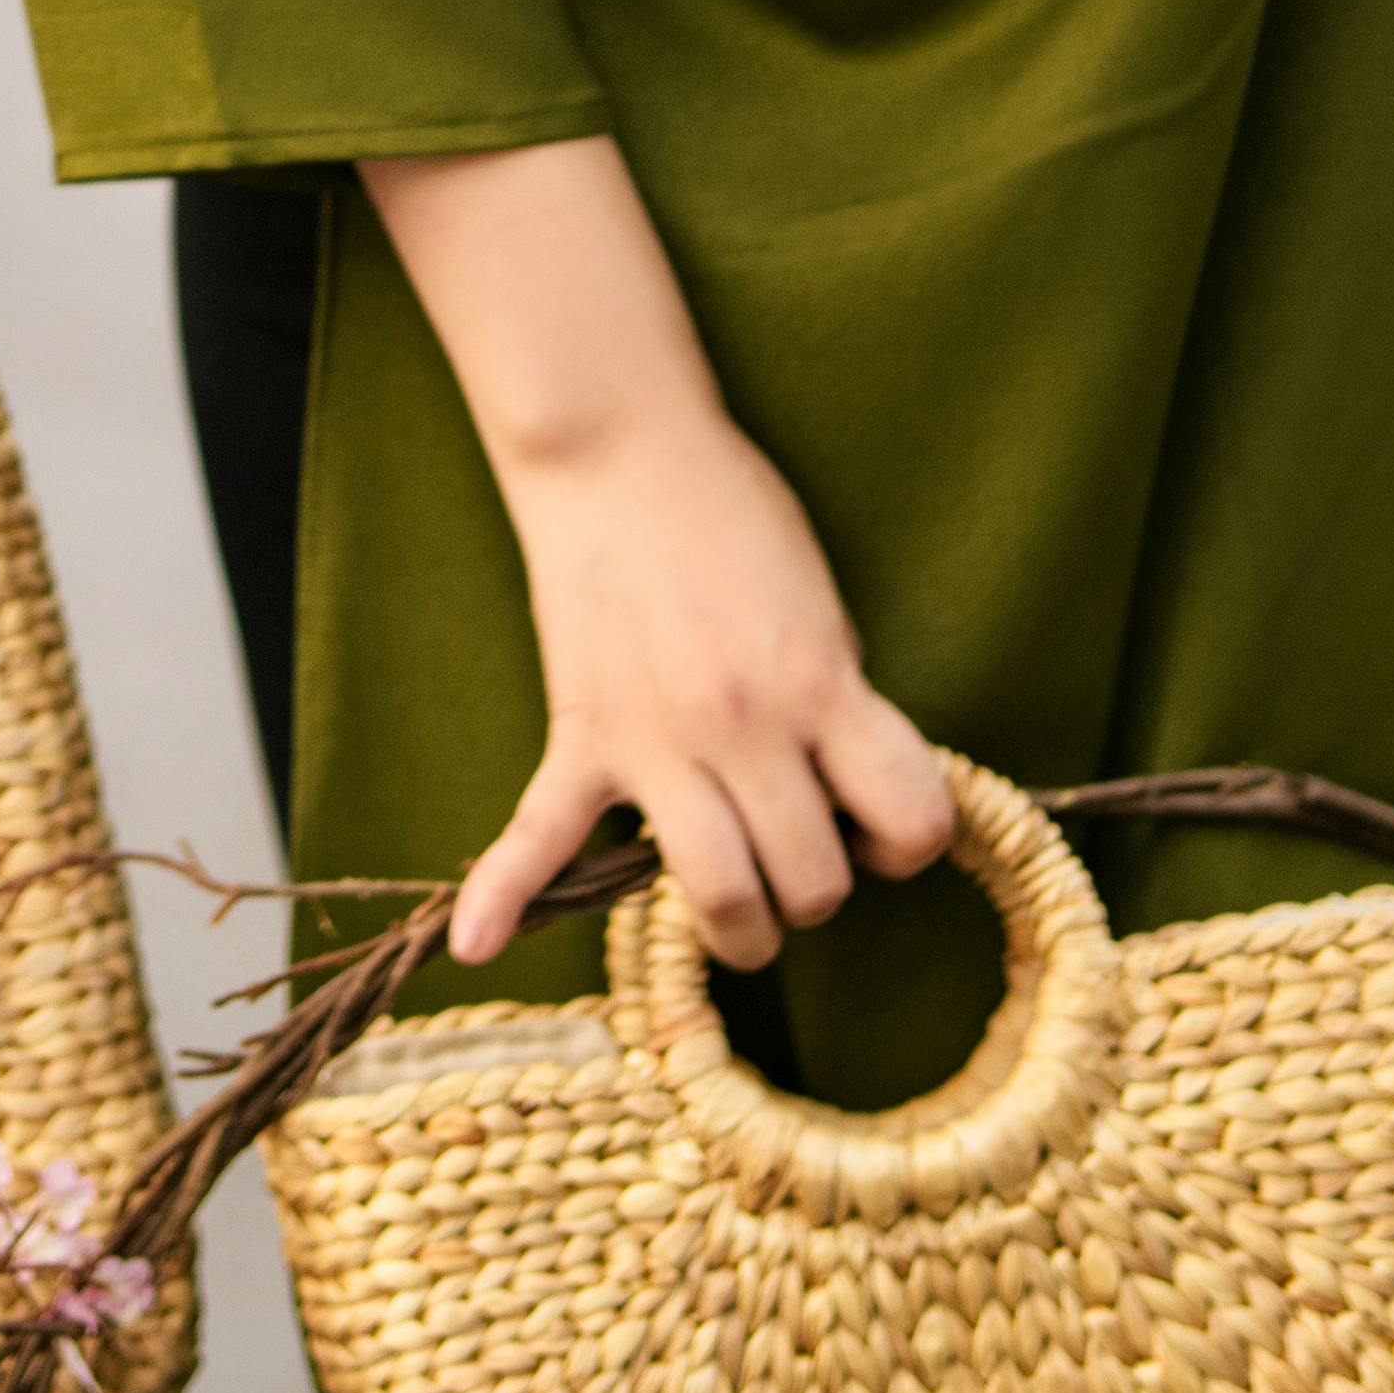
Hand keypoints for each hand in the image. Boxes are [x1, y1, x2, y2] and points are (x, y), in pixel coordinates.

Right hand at [453, 394, 949, 975]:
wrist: (620, 449)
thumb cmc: (732, 513)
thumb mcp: (822, 608)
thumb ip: (838, 705)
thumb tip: (852, 796)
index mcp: (820, 685)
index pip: (912, 819)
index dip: (911, 840)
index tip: (883, 824)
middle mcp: (746, 727)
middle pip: (813, 880)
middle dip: (819, 886)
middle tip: (801, 849)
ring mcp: (658, 741)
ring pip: (719, 893)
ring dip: (741, 926)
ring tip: (740, 911)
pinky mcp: (583, 736)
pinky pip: (540, 834)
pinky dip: (505, 893)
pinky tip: (481, 942)